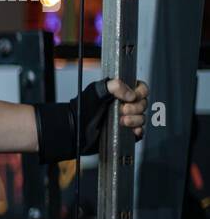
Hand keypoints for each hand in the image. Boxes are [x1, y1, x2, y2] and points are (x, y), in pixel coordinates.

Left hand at [34, 76, 148, 163]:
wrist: (76, 131)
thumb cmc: (82, 110)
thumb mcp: (95, 91)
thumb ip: (113, 86)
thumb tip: (131, 93)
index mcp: (120, 92)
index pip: (140, 88)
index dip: (140, 92)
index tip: (131, 97)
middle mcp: (124, 104)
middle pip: (143, 103)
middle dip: (135, 107)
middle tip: (122, 110)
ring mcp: (126, 118)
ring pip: (142, 117)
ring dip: (135, 119)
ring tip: (122, 121)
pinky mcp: (125, 132)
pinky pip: (139, 131)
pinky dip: (138, 131)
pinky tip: (132, 130)